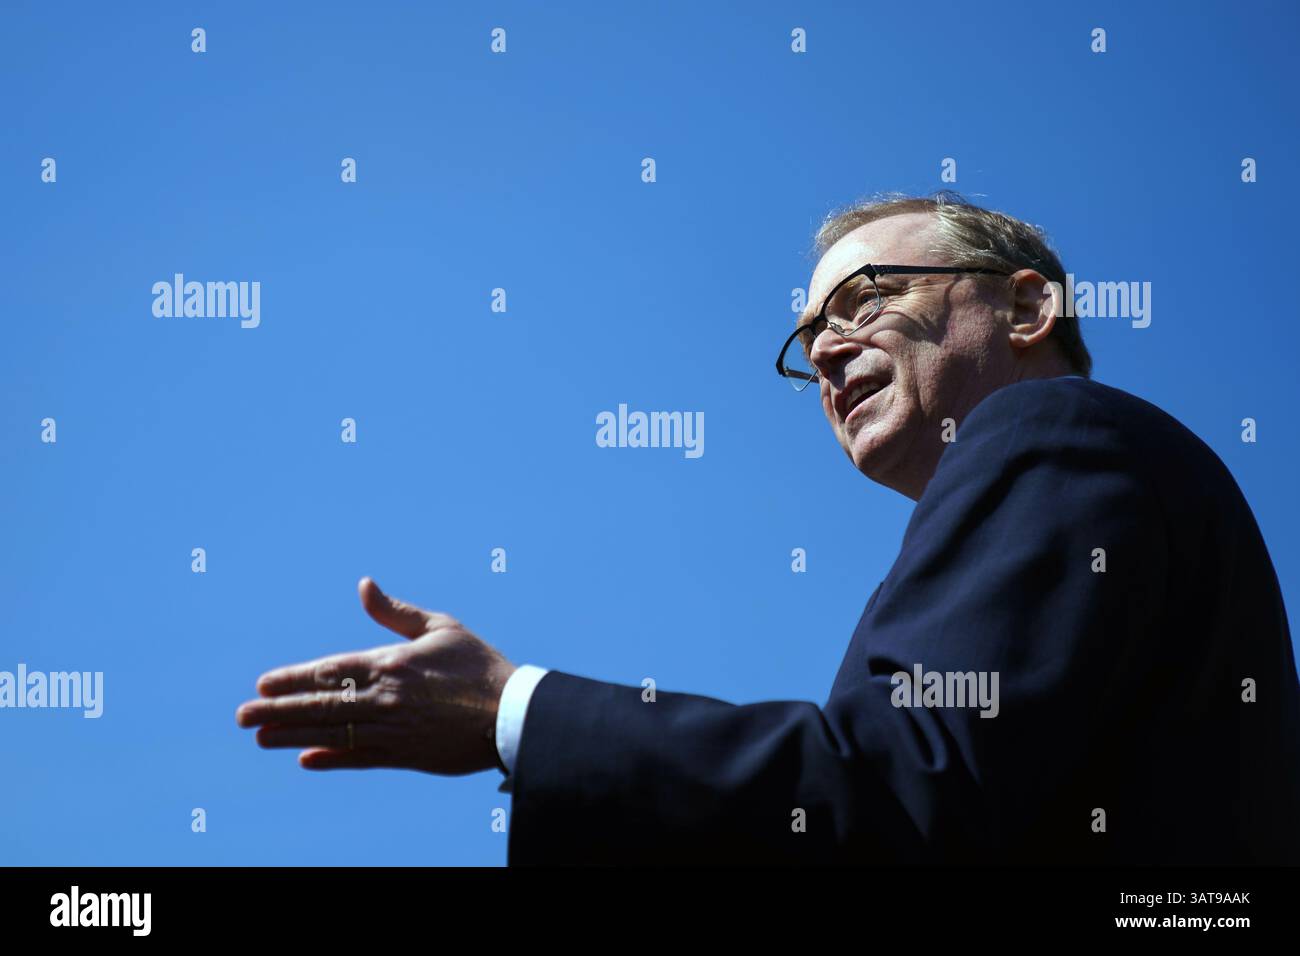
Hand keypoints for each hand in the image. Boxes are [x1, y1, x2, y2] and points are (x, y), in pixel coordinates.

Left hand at [236, 577, 517, 774]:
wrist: (513, 712)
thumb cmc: (479, 665)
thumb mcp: (441, 626)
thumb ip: (397, 612)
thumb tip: (364, 585)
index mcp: (392, 663)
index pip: (331, 671)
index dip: (294, 678)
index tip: (263, 683)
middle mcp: (386, 698)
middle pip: (321, 705)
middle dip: (278, 710)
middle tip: (242, 716)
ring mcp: (393, 730)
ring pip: (333, 733)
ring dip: (293, 735)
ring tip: (260, 738)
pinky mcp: (406, 756)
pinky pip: (361, 758)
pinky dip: (333, 759)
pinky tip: (306, 760)